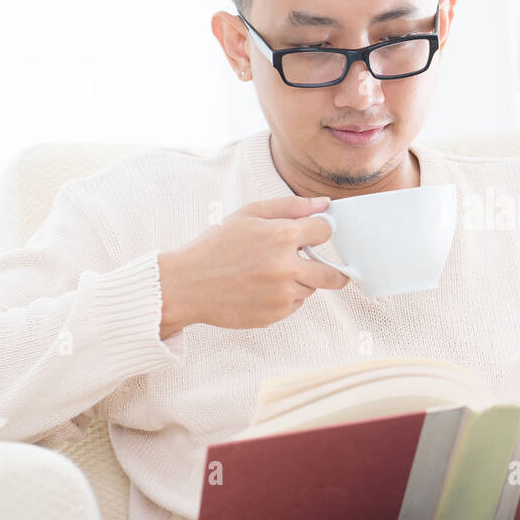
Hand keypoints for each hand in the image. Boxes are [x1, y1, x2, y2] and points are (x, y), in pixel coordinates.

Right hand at [157, 195, 350, 336]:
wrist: (187, 285)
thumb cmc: (215, 246)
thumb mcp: (249, 215)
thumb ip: (290, 207)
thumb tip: (324, 204)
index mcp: (282, 236)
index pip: (325, 231)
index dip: (318, 230)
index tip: (311, 233)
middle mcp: (287, 267)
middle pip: (332, 274)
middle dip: (330, 268)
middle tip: (312, 263)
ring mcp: (282, 295)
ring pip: (311, 289)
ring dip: (300, 281)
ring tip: (269, 273)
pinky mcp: (276, 315)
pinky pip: (295, 304)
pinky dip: (285, 296)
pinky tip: (260, 288)